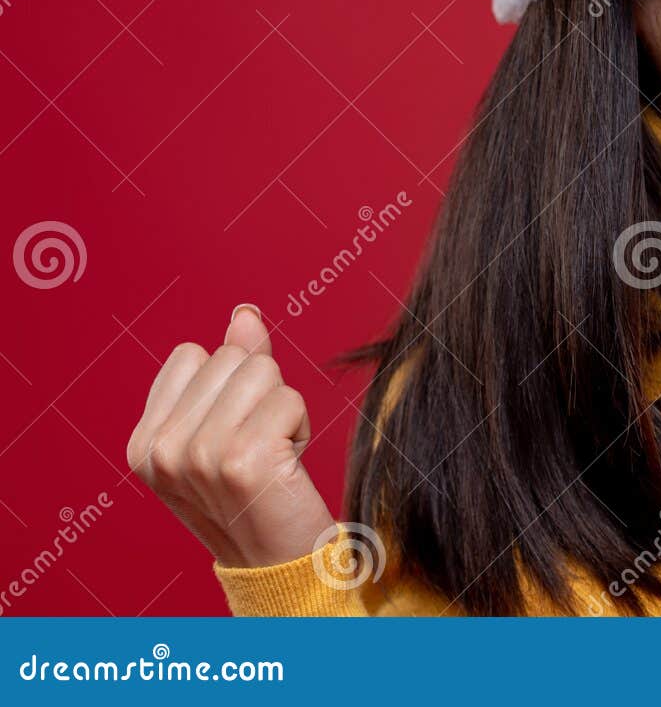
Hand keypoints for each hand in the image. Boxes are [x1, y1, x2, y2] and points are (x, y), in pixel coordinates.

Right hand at [127, 305, 335, 566]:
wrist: (280, 563)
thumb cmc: (257, 493)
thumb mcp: (227, 427)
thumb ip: (232, 367)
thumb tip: (244, 313)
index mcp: (144, 443)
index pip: (194, 354)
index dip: (229, 385)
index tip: (231, 435)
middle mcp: (161, 450)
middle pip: (232, 358)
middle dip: (258, 395)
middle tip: (257, 450)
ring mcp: (198, 455)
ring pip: (263, 372)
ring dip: (282, 409)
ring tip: (273, 456)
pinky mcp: (242, 460)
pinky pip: (289, 399)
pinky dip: (301, 426)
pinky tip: (287, 467)